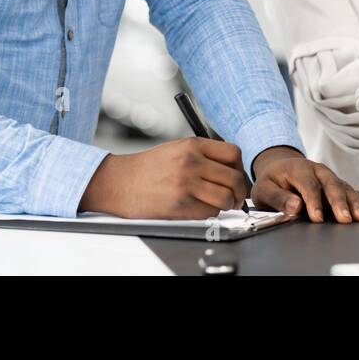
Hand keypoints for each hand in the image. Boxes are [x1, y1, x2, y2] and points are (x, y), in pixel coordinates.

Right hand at [78, 137, 248, 218]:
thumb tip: (231, 170)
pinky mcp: (179, 205)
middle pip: (234, 178)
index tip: (236, 175)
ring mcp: (186, 184)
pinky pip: (208, 213)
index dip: (239, 167)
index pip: (233, 153)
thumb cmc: (147, 168)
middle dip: (238, 192)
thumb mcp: (177, 149)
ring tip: (219, 204)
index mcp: (192, 145)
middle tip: (235, 197)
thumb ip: (204, 155)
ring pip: (225, 198)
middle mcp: (191, 162)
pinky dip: (209, 214)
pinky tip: (200, 209)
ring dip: (226, 205)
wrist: (119, 182)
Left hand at [251, 146, 358, 223]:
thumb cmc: (272, 182)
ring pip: (344, 187)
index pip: (308, 185)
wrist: (279, 168)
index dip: (313, 201)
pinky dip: (357, 201)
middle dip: (339, 202)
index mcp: (297, 169)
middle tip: (344, 219)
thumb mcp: (264, 189)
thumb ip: (278, 198)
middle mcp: (317, 170)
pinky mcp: (336, 184)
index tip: (317, 218)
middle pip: (331, 184)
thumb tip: (295, 206)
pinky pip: (349, 190)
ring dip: (353, 202)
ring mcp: (328, 176)